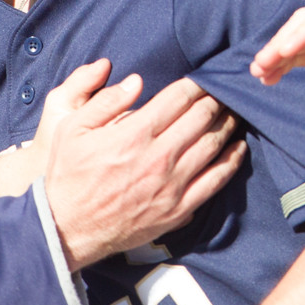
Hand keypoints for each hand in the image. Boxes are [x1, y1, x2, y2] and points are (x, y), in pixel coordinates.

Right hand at [44, 63, 245, 270]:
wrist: (67, 227)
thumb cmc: (66, 175)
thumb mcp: (70, 128)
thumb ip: (105, 101)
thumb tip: (136, 81)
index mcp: (133, 134)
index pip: (177, 99)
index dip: (195, 83)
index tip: (203, 77)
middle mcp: (158, 158)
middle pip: (201, 118)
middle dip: (215, 99)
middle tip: (224, 89)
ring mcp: (172, 186)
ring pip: (213, 146)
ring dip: (227, 125)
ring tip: (234, 112)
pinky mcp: (178, 209)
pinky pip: (215, 181)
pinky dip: (231, 161)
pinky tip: (238, 149)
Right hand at [250, 0, 304, 98]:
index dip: (302, 31)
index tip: (284, 51)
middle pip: (304, 23)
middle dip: (281, 44)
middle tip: (260, 64)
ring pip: (298, 40)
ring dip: (277, 55)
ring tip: (258, 72)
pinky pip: (303, 56)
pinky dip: (285, 65)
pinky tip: (270, 76)